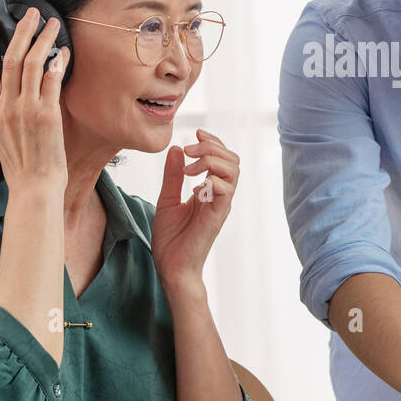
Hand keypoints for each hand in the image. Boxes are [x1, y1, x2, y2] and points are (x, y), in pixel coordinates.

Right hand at [0, 10, 70, 194]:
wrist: (34, 189)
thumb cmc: (23, 164)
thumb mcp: (2, 135)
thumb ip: (5, 109)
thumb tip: (15, 83)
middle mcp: (4, 109)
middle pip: (9, 59)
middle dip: (21, 31)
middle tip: (30, 14)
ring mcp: (25, 111)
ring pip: (31, 63)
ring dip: (43, 39)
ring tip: (51, 25)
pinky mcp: (47, 115)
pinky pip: (52, 79)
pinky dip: (58, 62)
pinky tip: (64, 52)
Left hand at [151, 129, 238, 293]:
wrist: (172, 267)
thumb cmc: (171, 239)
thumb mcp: (167, 199)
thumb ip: (173, 175)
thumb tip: (177, 149)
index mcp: (210, 190)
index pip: (223, 157)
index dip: (213, 141)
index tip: (195, 132)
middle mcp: (219, 195)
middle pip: (232, 159)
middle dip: (212, 146)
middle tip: (190, 149)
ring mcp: (220, 205)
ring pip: (233, 170)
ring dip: (211, 160)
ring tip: (189, 168)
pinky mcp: (217, 215)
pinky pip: (226, 190)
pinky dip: (212, 179)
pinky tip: (193, 185)